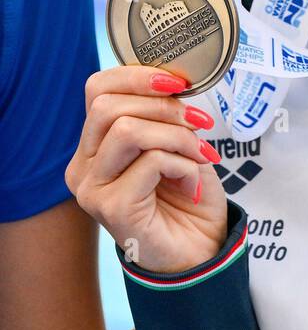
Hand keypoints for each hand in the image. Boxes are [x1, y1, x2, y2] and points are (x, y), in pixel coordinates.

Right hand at [65, 66, 227, 274]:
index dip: (138, 75)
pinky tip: (193, 185)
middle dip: (163, 107)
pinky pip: (150, 162)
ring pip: (128, 130)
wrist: (201, 253)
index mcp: (94, 145)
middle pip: (107, 105)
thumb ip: (163, 115)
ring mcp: (92, 188)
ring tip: (200, 156)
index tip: (179, 83)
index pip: (97, 88)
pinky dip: (183, 165)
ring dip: (177, 137)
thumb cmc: (188, 198)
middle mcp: (83, 166)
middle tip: (198, 124)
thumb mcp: (176, 144)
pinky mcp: (111, 208)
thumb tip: (173, 81)